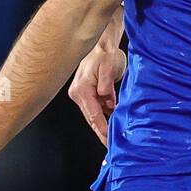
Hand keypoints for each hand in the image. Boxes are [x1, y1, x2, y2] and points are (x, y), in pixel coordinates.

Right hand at [69, 3, 125, 145]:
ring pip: (93, 115)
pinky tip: (111, 124)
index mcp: (82, 90)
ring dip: (103, 125)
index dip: (102, 128)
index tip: (109, 139)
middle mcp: (78, 94)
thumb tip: (105, 99)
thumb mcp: (108, 66)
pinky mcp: (87, 93)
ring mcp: (81, 94)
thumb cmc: (106, 54)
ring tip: (112, 139)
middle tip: (110, 146)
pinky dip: (103, 116)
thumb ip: (106, 83)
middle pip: (91, 118)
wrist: (102, 44)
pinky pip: (95, 108)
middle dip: (101, 132)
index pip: (93, 115)